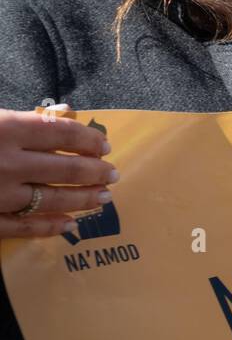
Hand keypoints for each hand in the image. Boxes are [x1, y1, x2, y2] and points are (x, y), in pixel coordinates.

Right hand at [0, 108, 116, 239]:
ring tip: (104, 196)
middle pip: (66, 168)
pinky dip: (49, 227)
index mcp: (7, 130)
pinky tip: (70, 225)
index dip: (90, 140)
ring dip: (83, 199)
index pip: (63, 134)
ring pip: (52, 199)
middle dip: (96, 172)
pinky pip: (24, 227)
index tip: (105, 146)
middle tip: (113, 174)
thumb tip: (67, 112)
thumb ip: (27, 117)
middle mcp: (7, 164)